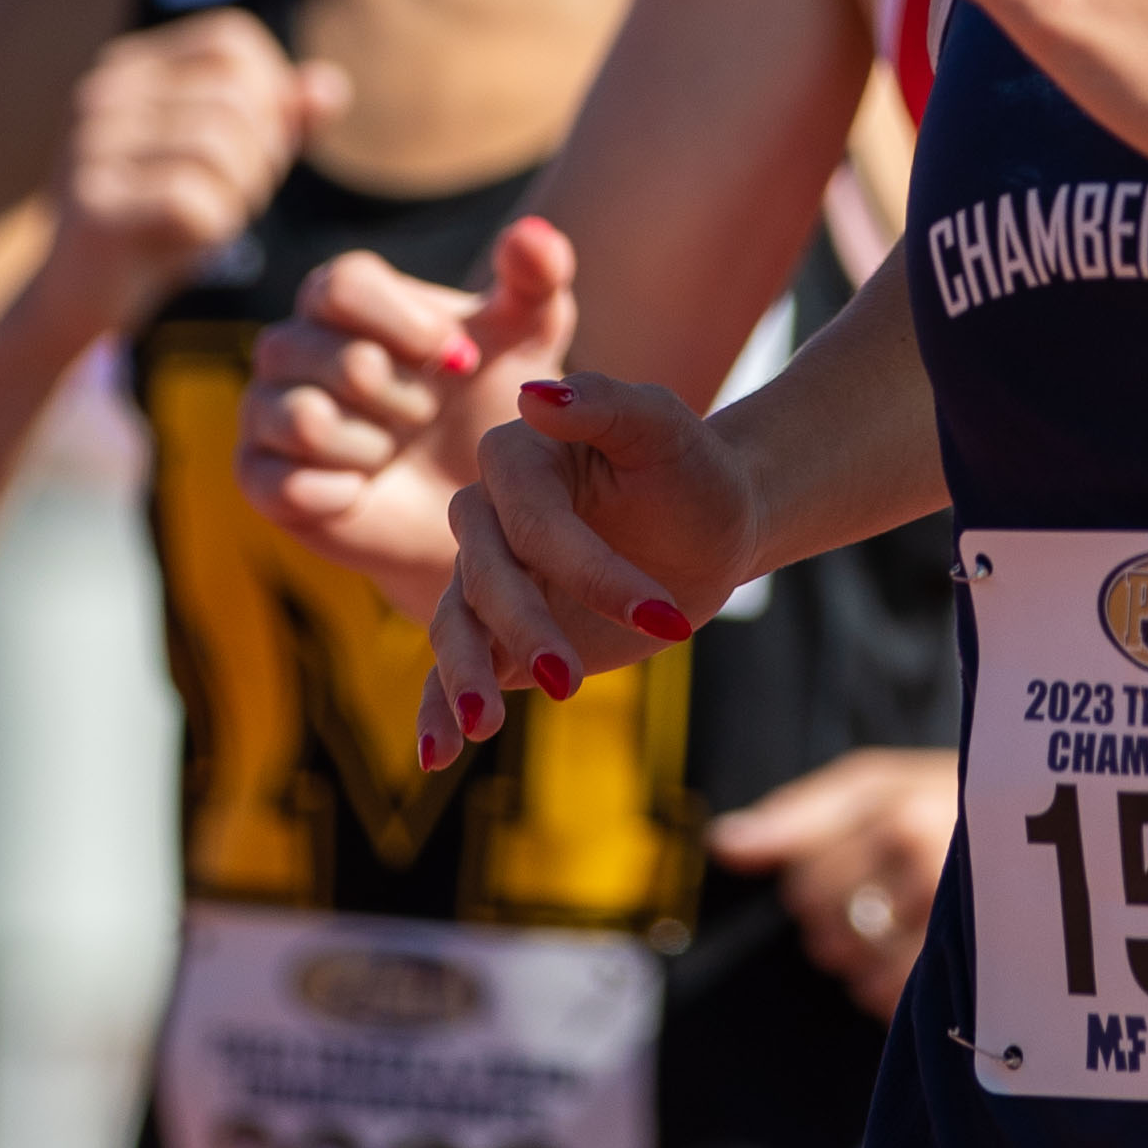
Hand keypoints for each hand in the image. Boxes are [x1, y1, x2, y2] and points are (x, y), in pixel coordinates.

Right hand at [41, 10, 345, 334]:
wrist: (85, 296)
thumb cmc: (166, 219)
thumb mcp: (234, 160)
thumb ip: (283, 118)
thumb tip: (330, 87)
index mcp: (132, 68)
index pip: (230, 39)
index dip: (269, 90)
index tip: (259, 141)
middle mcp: (103, 93)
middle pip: (234, 94)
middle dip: (263, 152)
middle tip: (238, 192)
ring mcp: (88, 146)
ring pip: (218, 145)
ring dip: (240, 192)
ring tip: (214, 215)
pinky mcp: (91, 203)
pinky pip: (193, 200)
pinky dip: (214, 226)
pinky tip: (187, 239)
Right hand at [237, 220, 574, 592]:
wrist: (474, 496)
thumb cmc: (494, 399)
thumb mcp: (529, 336)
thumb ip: (537, 275)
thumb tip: (533, 231)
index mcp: (342, 295)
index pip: (342, 284)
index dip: (408, 326)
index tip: (462, 359)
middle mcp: (291, 344)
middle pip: (334, 357)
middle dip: (407, 395)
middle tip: (432, 414)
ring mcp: (265, 410)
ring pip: (305, 420)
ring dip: (375, 445)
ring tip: (398, 450)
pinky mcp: (257, 478)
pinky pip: (283, 484)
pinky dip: (342, 491)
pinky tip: (367, 490)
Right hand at [420, 374, 758, 765]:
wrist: (710, 528)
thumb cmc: (693, 470)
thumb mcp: (667, 429)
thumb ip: (606, 403)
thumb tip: (535, 393)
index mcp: (520, 456)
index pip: (534, 519)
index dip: (589, 570)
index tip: (661, 619)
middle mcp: (488, 515)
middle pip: (487, 576)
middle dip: (527, 630)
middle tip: (569, 683)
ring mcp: (488, 575)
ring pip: (456, 624)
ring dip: (465, 676)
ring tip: (486, 726)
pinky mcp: (496, 631)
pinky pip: (452, 668)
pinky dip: (438, 710)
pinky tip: (437, 754)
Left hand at [708, 748, 958, 1020]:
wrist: (1051, 831)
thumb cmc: (951, 801)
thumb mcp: (879, 784)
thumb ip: (798, 813)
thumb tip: (724, 843)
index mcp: (899, 819)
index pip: (804, 885)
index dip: (817, 879)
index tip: (860, 860)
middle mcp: (926, 873)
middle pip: (827, 932)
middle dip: (842, 917)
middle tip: (888, 890)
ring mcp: (952, 932)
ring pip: (857, 973)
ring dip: (868, 956)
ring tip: (909, 920)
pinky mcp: (968, 982)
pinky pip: (891, 1003)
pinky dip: (894, 987)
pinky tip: (922, 953)